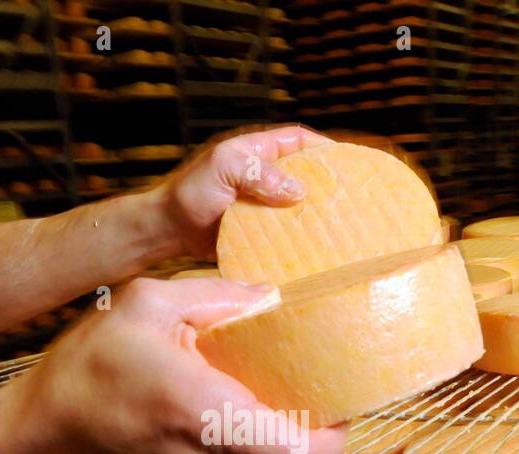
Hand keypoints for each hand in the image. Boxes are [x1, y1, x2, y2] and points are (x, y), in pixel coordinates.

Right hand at [0, 277, 346, 453]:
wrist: (28, 447)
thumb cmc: (78, 375)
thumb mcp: (141, 305)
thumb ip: (214, 297)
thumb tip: (268, 297)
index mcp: (201, 412)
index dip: (333, 438)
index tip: (337, 410)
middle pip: (280, 452)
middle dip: (283, 418)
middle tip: (275, 382)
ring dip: (247, 432)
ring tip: (216, 394)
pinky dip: (217, 449)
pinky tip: (185, 421)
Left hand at [158, 125, 330, 258]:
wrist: (169, 231)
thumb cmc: (190, 192)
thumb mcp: (223, 169)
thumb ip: (258, 172)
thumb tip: (298, 189)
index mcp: (257, 152)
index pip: (297, 141)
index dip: (322, 146)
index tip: (345, 159)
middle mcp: (264, 177)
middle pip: (303, 175)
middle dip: (325, 183)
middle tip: (349, 197)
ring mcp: (262, 205)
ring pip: (296, 206)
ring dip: (313, 214)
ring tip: (338, 225)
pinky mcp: (258, 231)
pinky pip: (283, 232)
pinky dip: (297, 238)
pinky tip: (313, 247)